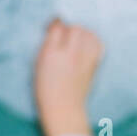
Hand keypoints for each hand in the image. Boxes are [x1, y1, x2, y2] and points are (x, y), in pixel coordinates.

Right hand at [34, 18, 102, 135]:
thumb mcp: (38, 66)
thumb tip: (56, 27)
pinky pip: (98, 45)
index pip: (57, 26)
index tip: (54, 29)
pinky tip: (87, 46)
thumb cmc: (46, 90)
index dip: (55, 25)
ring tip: (77, 41)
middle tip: (65, 37)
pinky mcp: (93, 67)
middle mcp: (69, 55)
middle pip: (75, 28)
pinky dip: (93, 41)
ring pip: (88, 34)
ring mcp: (84, 61)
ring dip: (83, 33)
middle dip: (70, 29)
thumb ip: (46, 46)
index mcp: (51, 54)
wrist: (63, 111)